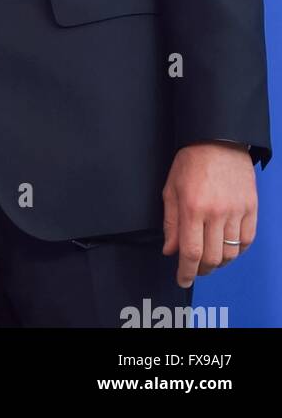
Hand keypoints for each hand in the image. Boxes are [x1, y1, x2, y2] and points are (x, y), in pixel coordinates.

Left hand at [162, 141, 256, 287]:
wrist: (218, 140)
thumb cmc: (190, 161)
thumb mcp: (171, 188)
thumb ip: (170, 222)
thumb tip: (170, 250)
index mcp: (192, 207)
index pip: (190, 252)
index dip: (185, 272)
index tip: (182, 280)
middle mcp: (216, 213)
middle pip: (212, 258)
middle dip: (201, 270)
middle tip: (194, 269)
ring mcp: (236, 211)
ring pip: (230, 254)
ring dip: (219, 263)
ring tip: (209, 259)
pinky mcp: (251, 209)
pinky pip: (246, 241)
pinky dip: (236, 251)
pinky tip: (226, 247)